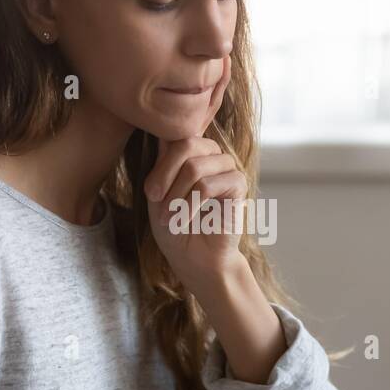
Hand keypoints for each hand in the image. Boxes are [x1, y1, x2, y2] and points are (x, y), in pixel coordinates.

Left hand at [143, 56, 245, 288]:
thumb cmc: (174, 227)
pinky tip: (186, 220)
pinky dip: (191, 205)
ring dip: (176, 195)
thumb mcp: (157, 192)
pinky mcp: (239, 185)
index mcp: (193, 151)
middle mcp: (212, 154)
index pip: (176, 135)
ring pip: (195, 166)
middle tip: (156, 200)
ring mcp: (227, 167)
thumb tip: (159, 129)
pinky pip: (209, 184)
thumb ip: (160, 162)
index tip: (151, 193)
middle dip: (165, 175)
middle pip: (185, 144)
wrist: (195, 259)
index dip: (161, 163)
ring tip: (170, 216)